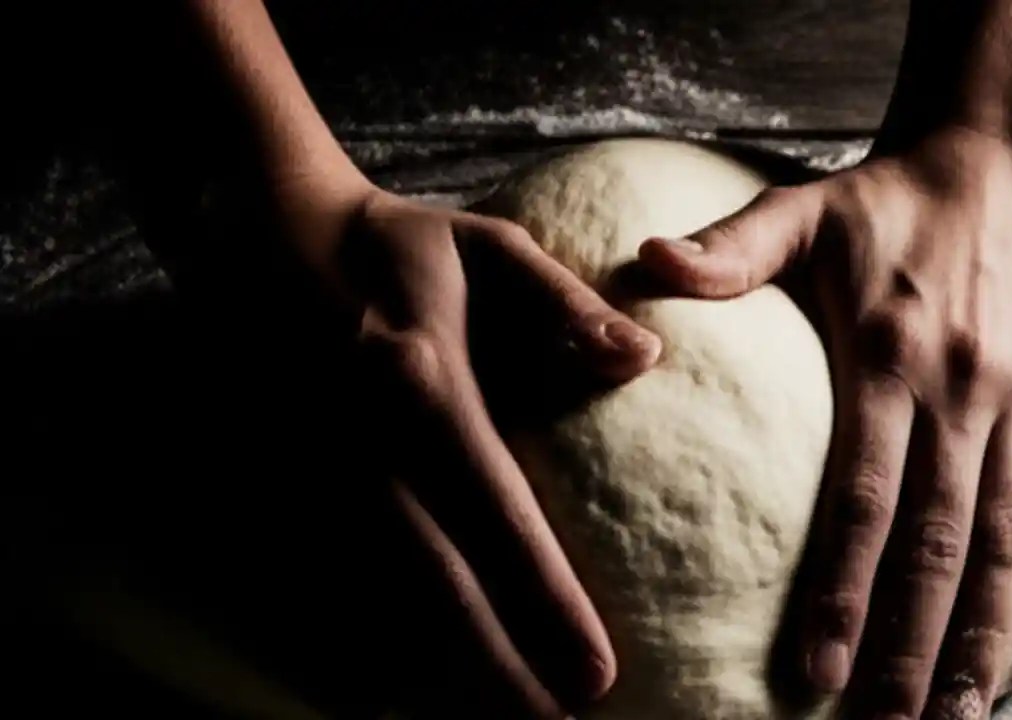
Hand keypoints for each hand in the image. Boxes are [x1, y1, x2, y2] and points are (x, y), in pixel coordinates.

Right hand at [283, 184, 660, 717]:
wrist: (262, 231)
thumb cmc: (396, 243)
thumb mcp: (489, 247)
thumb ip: (567, 306)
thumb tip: (643, 361)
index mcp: (424, 382)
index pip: (496, 513)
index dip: (546, 601)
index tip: (597, 675)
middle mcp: (365, 442)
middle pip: (435, 581)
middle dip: (497, 669)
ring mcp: (316, 468)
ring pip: (380, 595)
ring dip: (440, 668)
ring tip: (504, 719)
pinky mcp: (287, 479)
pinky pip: (330, 577)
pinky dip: (371, 638)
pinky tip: (411, 685)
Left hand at [638, 130, 1011, 718]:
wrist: (995, 162)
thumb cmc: (881, 201)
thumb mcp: (798, 210)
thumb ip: (728, 250)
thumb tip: (647, 261)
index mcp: (885, 356)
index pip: (863, 500)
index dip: (841, 591)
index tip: (816, 673)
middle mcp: (960, 389)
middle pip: (938, 542)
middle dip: (913, 646)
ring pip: (1010, 537)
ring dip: (987, 633)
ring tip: (962, 713)